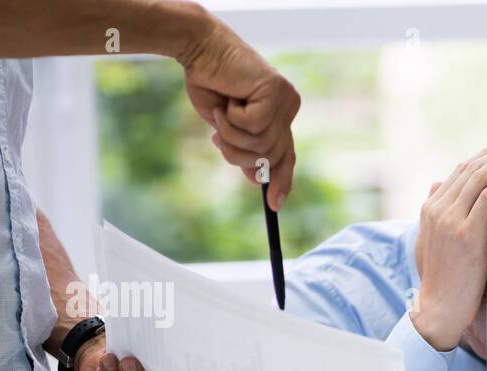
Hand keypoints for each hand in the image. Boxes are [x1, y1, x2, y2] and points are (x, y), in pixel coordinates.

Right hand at [176, 14, 300, 209]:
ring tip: (221, 111)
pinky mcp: (276, 92)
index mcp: (280, 116)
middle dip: (240, 155)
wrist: (199, 49)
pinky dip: (232, 119)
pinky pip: (254, 127)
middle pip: (271, 156)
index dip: (281, 181)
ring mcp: (285, 100)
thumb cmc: (210, 85)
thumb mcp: (227, 127)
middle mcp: (288, 107)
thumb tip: (259, 180)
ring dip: (231, 135)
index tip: (274, 205)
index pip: (286, 156)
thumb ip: (246, 149)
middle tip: (216, 138)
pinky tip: (228, 100)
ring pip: (262, 145)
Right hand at [412, 139, 486, 350]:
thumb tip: (436, 184)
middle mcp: (437, 208)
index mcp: (429, 208)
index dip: (483, 156)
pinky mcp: (466, 233)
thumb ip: (433, 212)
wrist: (439, 308)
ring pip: (480, 178)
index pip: (459, 172)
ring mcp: (450, 219)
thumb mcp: (430, 242)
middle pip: (471, 169)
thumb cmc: (441, 281)